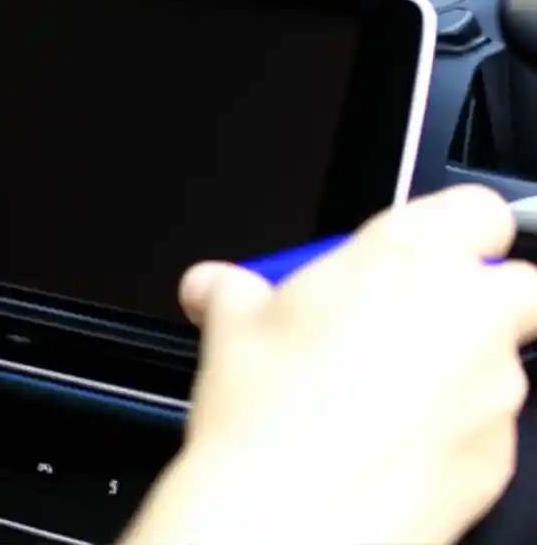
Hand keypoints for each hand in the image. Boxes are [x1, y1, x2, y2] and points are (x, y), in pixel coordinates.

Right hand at [122, 184, 536, 544]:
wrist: (290, 519)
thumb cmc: (267, 417)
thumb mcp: (230, 327)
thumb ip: (234, 290)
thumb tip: (215, 288)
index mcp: (408, 260)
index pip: (476, 210)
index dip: (447, 229)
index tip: (406, 256)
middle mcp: (468, 315)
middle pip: (513, 284)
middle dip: (471, 300)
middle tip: (400, 323)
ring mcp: (494, 389)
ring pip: (499, 359)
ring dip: (453, 368)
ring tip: (368, 395)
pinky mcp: (499, 455)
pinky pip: (483, 424)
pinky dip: (447, 428)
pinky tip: (380, 442)